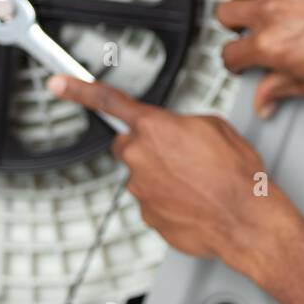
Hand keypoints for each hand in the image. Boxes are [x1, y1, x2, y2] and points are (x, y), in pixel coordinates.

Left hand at [47, 75, 301, 283]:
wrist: (244, 219)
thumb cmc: (236, 176)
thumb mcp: (217, 128)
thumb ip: (186, 123)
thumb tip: (180, 130)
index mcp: (155, 127)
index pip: (108, 101)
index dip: (78, 90)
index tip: (58, 84)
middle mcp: (141, 157)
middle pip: (129, 145)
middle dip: (148, 147)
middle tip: (179, 155)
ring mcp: (141, 189)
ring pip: (144, 175)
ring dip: (165, 176)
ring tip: (198, 182)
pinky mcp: (148, 215)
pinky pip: (154, 201)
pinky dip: (171, 200)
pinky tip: (195, 200)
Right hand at [216, 0, 303, 116]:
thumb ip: (282, 88)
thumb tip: (264, 100)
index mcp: (272, 45)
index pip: (229, 53)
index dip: (236, 61)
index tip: (242, 58)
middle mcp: (272, 10)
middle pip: (224, 13)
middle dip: (235, 26)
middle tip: (251, 30)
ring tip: (261, 4)